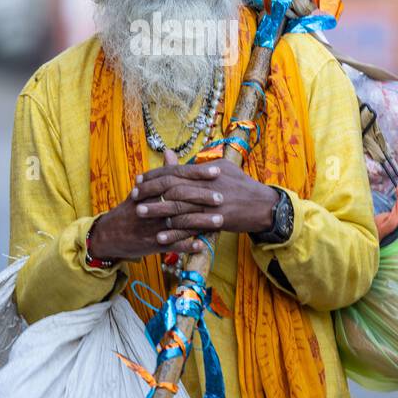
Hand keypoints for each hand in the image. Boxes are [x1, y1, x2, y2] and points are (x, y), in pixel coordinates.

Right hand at [86, 149, 217, 262]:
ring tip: (220, 221)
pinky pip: (171, 244)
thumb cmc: (130, 210)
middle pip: (178, 197)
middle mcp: (150, 205)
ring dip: (200, 222)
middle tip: (222, 197)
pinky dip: (186, 245)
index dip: (197, 173)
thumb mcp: (142, 190)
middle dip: (202, 197)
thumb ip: (160, 173)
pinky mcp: (151, 244)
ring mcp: (151, 225)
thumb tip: (170, 152)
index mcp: (149, 189)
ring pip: (178, 222)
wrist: (109, 234)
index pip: (176, 176)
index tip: (217, 171)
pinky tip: (202, 244)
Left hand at [130, 152, 279, 247]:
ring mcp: (211, 203)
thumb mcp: (223, 169)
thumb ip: (199, 166)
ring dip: (157, 210)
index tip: (139, 179)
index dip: (155, 174)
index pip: (175, 170)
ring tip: (140, 213)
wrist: (264, 206)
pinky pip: (191, 228)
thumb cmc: (242, 186)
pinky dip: (175, 233)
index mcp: (206, 170)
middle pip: (172, 186)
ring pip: (179, 206)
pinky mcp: (216, 221)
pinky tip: (160, 237)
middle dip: (150, 190)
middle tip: (133, 195)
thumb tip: (179, 160)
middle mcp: (206, 185)